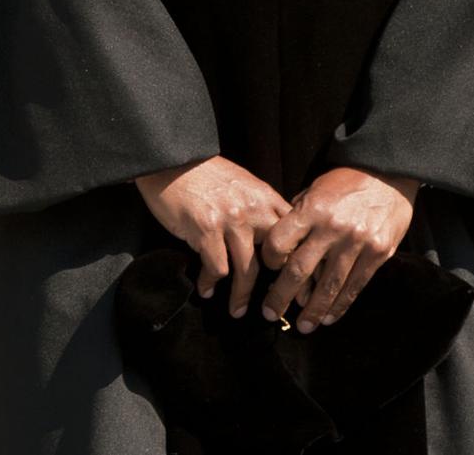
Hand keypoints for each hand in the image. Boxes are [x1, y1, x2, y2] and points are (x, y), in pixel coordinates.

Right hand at [135, 156, 290, 316]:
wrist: (173, 161)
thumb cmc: (207, 175)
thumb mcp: (243, 184)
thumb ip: (260, 207)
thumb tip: (273, 237)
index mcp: (265, 196)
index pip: (293, 231)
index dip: (298, 258)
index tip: (301, 281)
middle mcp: (253, 208)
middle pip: (277, 255)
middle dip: (279, 283)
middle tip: (276, 303)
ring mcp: (231, 220)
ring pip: (247, 270)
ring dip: (241, 295)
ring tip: (237, 311)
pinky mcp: (206, 230)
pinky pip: (216, 269)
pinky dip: (210, 283)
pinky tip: (206, 289)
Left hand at [259, 167, 419, 333]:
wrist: (389, 173)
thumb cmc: (347, 181)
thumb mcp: (316, 188)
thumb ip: (298, 216)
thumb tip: (280, 248)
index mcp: (313, 208)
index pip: (279, 241)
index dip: (268, 259)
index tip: (267, 269)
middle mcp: (333, 227)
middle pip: (299, 270)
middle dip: (281, 297)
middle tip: (271, 313)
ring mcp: (357, 242)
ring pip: (328, 286)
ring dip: (312, 310)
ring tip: (303, 325)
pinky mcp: (378, 253)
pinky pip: (355, 286)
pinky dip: (340, 306)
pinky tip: (329, 317)